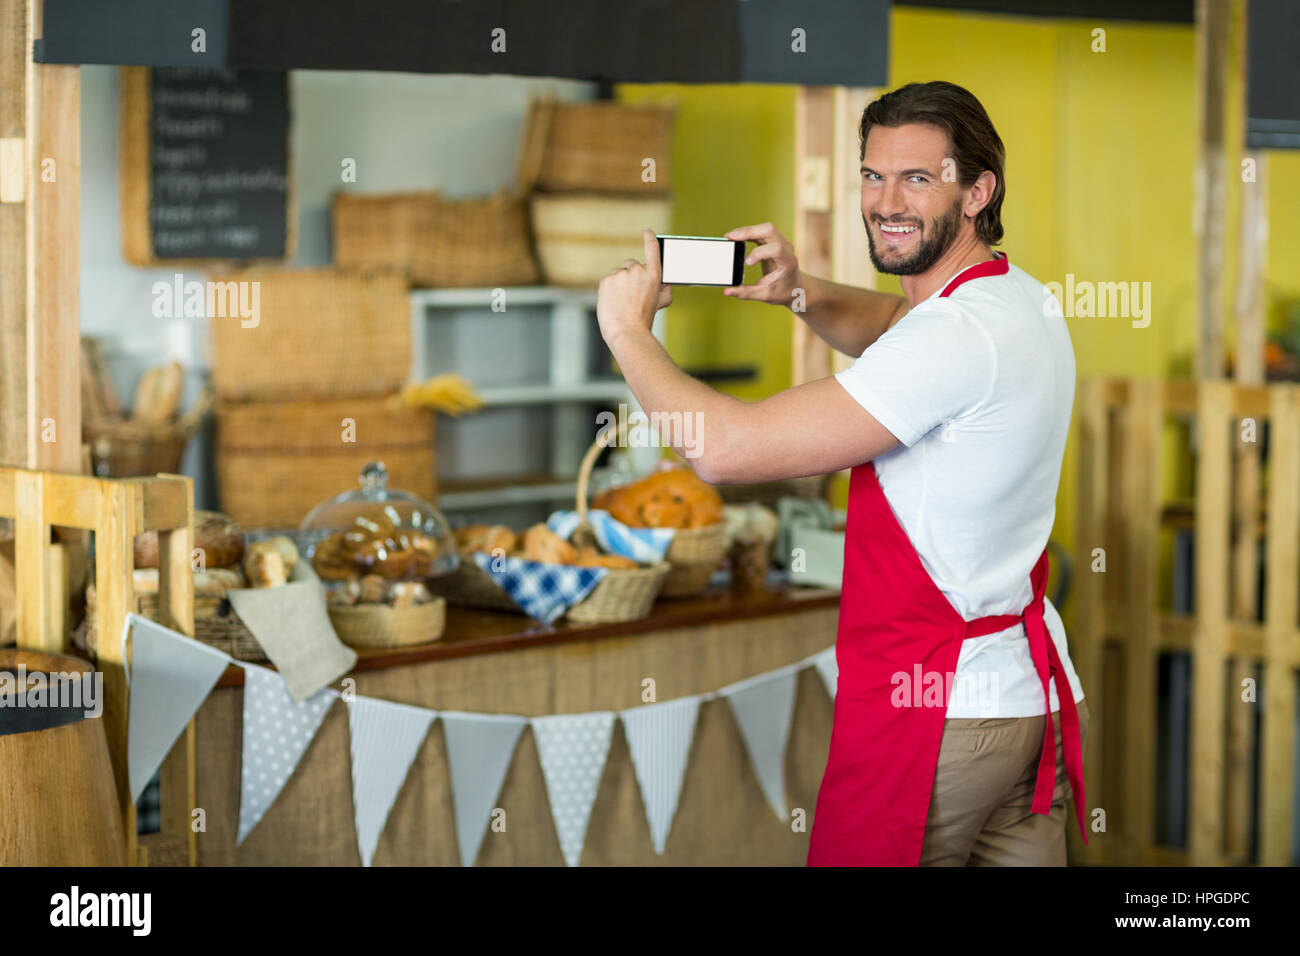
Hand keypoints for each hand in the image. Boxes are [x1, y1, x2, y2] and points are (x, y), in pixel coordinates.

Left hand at [596, 227, 672, 345]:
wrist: (627, 331)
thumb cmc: (644, 320)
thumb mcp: (661, 303)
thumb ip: (664, 289)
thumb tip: (664, 284)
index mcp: (653, 274)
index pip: (652, 249)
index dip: (649, 238)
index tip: (647, 231)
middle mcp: (637, 271)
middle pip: (632, 265)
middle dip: (632, 276)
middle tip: (632, 294)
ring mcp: (620, 275)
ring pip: (619, 274)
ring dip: (620, 284)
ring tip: (623, 302)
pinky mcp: (606, 280)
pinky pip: (608, 281)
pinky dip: (610, 290)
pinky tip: (614, 303)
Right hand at [722, 222, 801, 307]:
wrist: (796, 288)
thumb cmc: (783, 292)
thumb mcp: (765, 295)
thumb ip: (746, 293)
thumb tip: (727, 291)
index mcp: (788, 261)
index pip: (776, 248)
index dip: (759, 253)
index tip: (747, 263)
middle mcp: (787, 248)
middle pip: (769, 230)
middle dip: (749, 231)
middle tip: (730, 237)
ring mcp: (781, 242)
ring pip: (764, 228)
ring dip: (746, 230)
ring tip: (730, 237)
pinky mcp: (774, 241)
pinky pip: (761, 231)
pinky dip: (748, 232)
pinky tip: (736, 237)